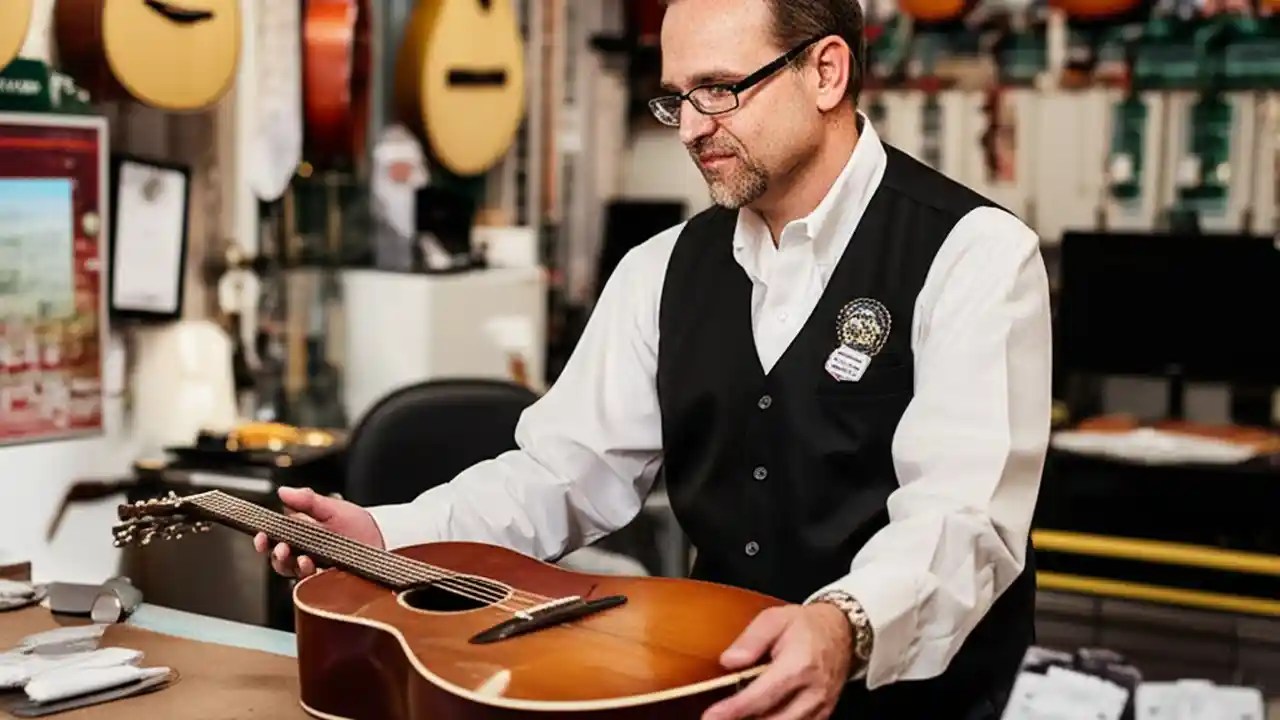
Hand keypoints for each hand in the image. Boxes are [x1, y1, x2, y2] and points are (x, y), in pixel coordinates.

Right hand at [252, 487, 384, 577]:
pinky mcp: (327, 582)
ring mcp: (315, 569)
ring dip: (292, 566)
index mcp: (302, 533)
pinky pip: (311, 585)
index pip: (275, 538)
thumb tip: (283, 491)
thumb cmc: (358, 525)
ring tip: (302, 559)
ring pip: (293, 572)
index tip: (262, 535)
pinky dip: (310, 577)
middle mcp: (305, 552)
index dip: (265, 539)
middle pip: (280, 559)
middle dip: (276, 555)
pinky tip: (314, 568)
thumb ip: (309, 500)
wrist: (385, 542)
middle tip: (281, 549)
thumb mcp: (333, 508)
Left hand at [702, 603, 856, 719]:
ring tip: (734, 718)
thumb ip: (751, 640)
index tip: (710, 717)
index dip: (734, 710)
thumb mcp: (775, 619)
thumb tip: (729, 662)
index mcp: (799, 665)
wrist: (843, 632)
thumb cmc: (805, 625)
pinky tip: (756, 718)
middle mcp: (813, 692)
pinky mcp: (823, 716)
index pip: (762, 695)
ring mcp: (821, 707)